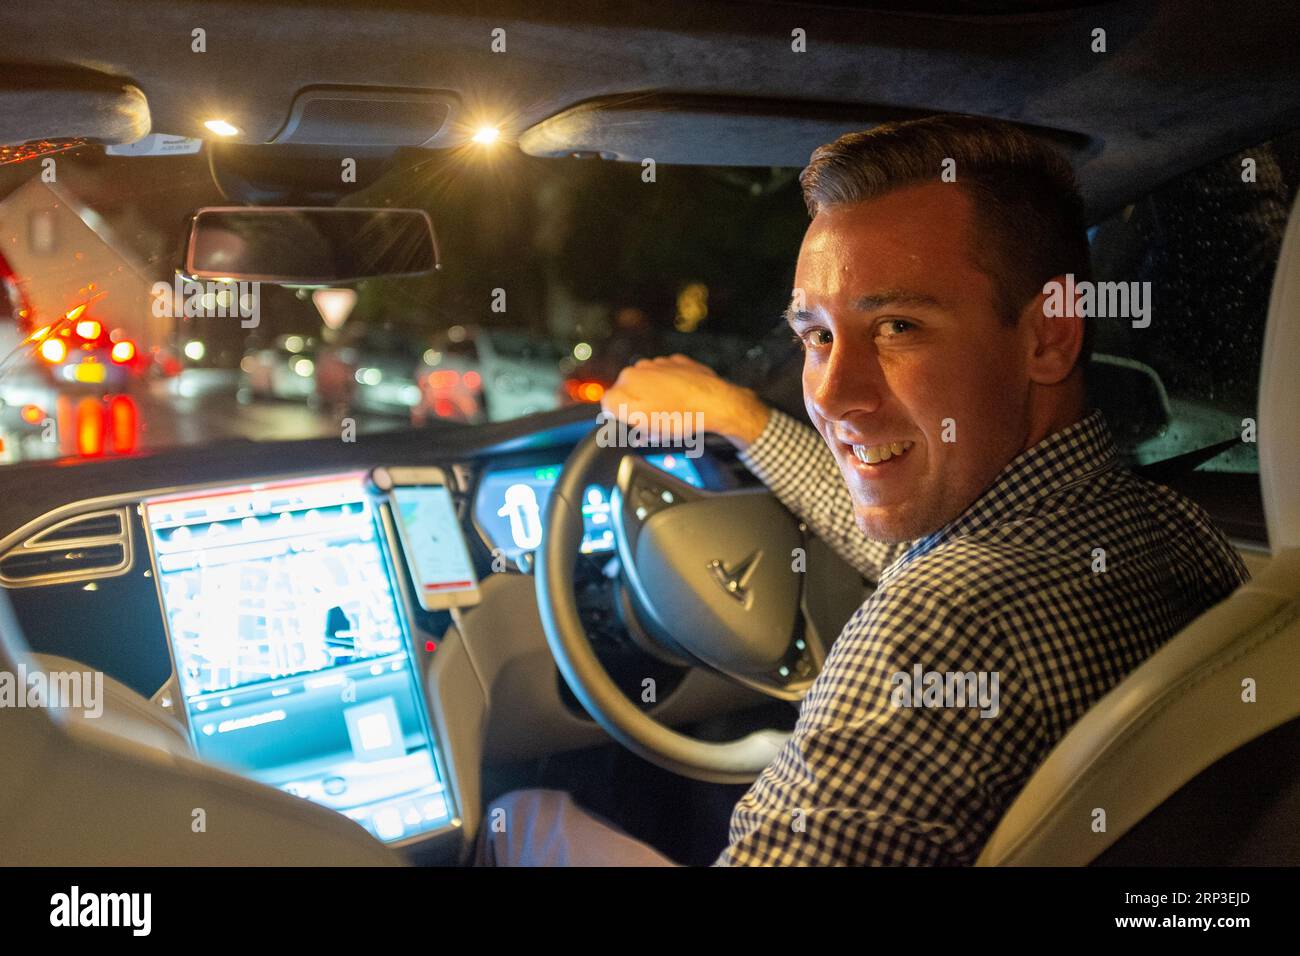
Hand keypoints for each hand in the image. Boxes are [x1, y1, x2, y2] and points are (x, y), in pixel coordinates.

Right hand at [600, 354, 770, 448]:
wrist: (715, 403)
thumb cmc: (682, 415)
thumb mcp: (640, 422)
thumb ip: (615, 410)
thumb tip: (608, 406)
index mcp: (627, 382)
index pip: (611, 403)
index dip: (624, 418)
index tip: (637, 425)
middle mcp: (639, 369)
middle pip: (630, 393)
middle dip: (640, 407)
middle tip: (656, 421)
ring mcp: (659, 364)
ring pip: (649, 385)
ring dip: (656, 398)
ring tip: (672, 411)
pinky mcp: (677, 364)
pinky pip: (668, 379)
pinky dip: (672, 389)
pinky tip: (682, 400)